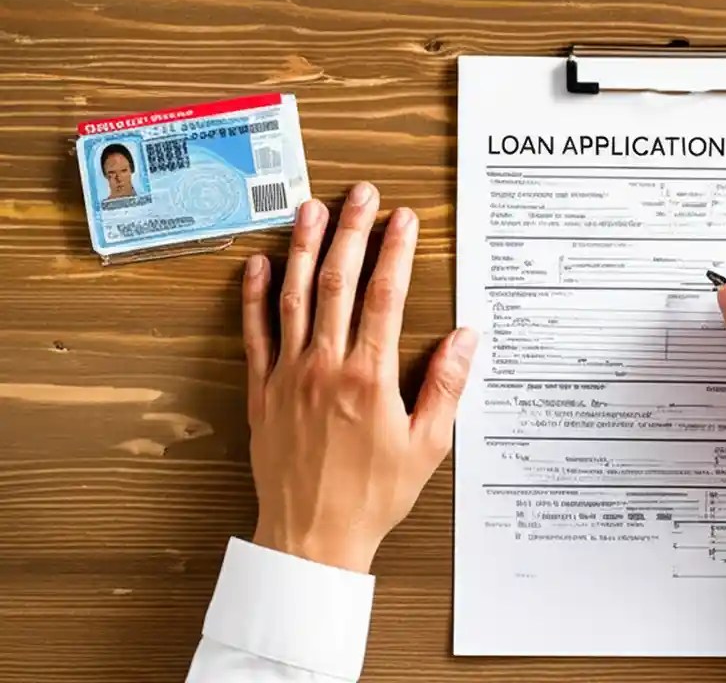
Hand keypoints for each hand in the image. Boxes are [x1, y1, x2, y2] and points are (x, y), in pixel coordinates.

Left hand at [240, 182, 476, 571]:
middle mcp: (325, 368)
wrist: (313, 535)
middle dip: (352, 232)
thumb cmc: (374, 495)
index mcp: (369, 378)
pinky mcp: (263, 392)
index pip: (385, 297)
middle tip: (360, 194)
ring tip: (311, 209)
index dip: (395, 251)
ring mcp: (289, 377)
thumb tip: (466, 337)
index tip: (403, 219)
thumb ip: (445, 386)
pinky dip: (255, 297)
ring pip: (295, 297)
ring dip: (305, 249)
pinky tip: (259, 265)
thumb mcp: (427, 445)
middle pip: (339, 283)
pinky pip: (256, 334)